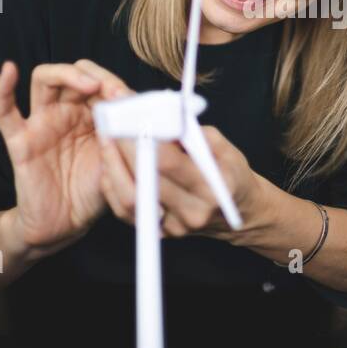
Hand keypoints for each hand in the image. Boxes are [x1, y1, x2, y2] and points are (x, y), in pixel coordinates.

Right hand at [0, 59, 113, 253]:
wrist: (67, 224)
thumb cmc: (93, 192)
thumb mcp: (118, 163)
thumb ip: (124, 140)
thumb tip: (135, 114)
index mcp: (91, 114)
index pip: (100, 82)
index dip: (114, 84)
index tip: (128, 96)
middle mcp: (66, 112)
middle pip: (74, 73)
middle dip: (95, 75)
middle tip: (111, 89)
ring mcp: (41, 123)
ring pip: (45, 80)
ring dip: (66, 74)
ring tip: (88, 85)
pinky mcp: (20, 140)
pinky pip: (4, 111)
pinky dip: (2, 89)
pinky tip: (8, 70)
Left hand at [99, 119, 258, 240]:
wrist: (240, 212)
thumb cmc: (231, 173)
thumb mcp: (225, 148)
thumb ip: (193, 133)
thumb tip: (159, 117)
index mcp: (211, 189)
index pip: (168, 162)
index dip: (143, 137)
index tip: (129, 115)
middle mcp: (192, 212)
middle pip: (145, 179)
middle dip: (123, 146)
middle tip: (110, 121)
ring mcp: (174, 226)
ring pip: (130, 198)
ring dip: (113, 165)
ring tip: (106, 139)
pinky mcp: (160, 232)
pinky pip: (126, 210)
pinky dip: (114, 185)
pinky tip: (111, 162)